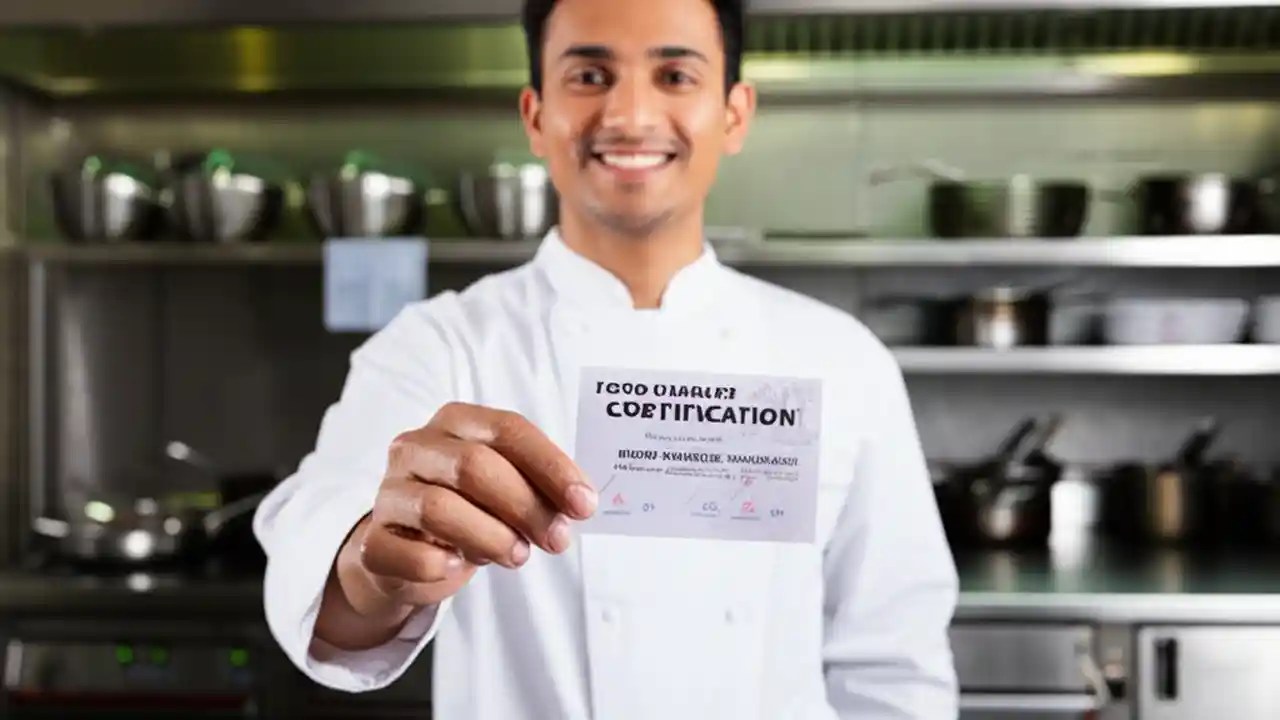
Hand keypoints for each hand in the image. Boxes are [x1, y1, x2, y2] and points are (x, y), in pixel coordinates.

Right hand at [320, 402, 595, 645]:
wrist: (410, 551)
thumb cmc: (472, 509)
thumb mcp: (507, 488)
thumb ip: (539, 488)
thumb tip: (579, 505)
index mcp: (456, 421)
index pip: (508, 430)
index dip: (551, 466)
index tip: (584, 504)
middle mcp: (417, 447)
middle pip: (474, 466)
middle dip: (526, 506)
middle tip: (558, 539)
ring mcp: (389, 492)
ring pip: (439, 509)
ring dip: (490, 537)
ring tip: (518, 556)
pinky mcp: (372, 541)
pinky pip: (403, 552)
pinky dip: (437, 563)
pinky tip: (458, 566)